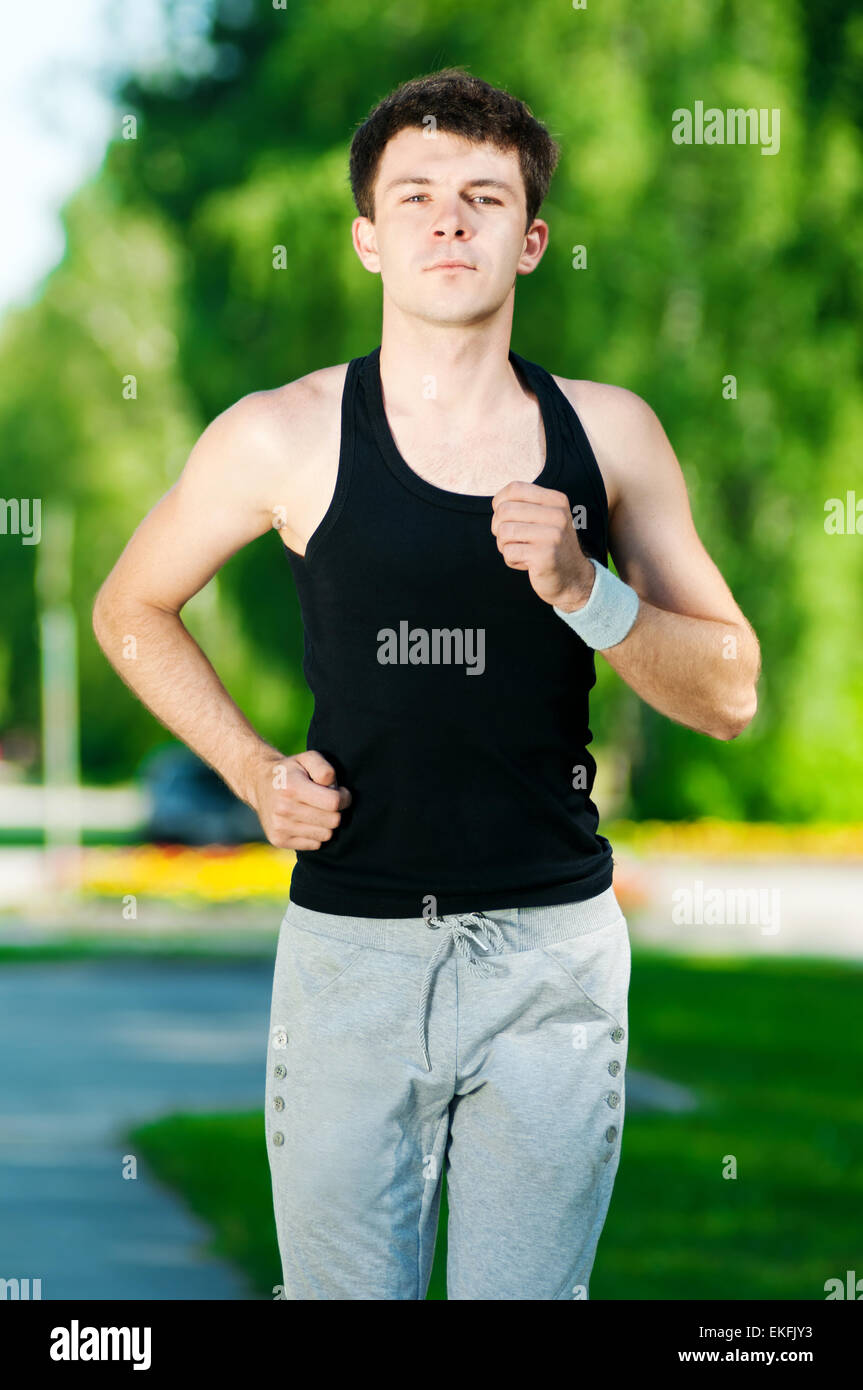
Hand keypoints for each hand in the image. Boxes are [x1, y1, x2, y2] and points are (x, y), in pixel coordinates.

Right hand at [247, 748, 351, 850]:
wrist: (259, 784)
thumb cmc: (290, 771)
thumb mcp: (307, 758)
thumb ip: (325, 769)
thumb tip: (335, 789)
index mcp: (292, 787)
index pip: (333, 802)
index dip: (344, 797)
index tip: (342, 793)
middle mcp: (283, 809)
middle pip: (332, 821)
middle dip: (336, 811)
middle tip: (328, 802)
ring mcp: (280, 827)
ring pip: (326, 835)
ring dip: (326, 824)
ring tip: (316, 810)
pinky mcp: (279, 840)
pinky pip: (315, 844)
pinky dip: (316, 834)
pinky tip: (307, 821)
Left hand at [490, 481, 595, 610]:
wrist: (573, 577)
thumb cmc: (550, 546)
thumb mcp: (546, 518)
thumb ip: (525, 505)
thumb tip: (497, 503)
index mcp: (557, 501)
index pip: (515, 488)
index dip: (500, 502)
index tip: (504, 517)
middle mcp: (558, 515)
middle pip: (505, 510)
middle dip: (498, 527)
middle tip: (509, 539)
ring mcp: (553, 535)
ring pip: (504, 531)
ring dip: (504, 545)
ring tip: (519, 550)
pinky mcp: (545, 556)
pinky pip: (509, 552)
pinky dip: (511, 560)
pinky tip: (526, 563)